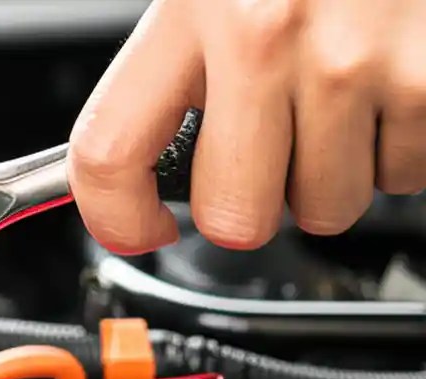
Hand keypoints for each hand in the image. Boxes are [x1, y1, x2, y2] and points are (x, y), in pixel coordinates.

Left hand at [68, 0, 425, 252]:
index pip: (110, 150)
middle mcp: (268, 35)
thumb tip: (139, 151)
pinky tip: (389, 87)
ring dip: (332, 173)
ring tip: (341, 100)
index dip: (118, 216)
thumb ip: (182, 58)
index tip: (141, 229)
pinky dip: (398, 147)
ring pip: (327, 205)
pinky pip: (404, 173)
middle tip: (265, 159)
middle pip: (234, 214)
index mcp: (195, 5)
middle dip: (250, 206)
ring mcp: (356, 60)